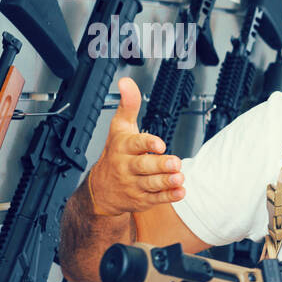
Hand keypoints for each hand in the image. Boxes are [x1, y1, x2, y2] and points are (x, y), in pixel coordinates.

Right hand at [87, 77, 184, 214]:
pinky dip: (169, 196)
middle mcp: (127, 167)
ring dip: (167, 181)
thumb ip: (128, 105)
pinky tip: (180, 191)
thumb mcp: (119, 128)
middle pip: (143, 166)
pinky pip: (156, 199)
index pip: (134, 144)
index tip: (160, 144)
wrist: (101, 190)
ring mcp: (134, 184)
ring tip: (179, 177)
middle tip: (175, 163)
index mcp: (122, 147)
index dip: (147, 143)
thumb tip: (127, 82)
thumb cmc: (115, 154)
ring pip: (151, 184)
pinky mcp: (142, 199)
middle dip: (160, 165)